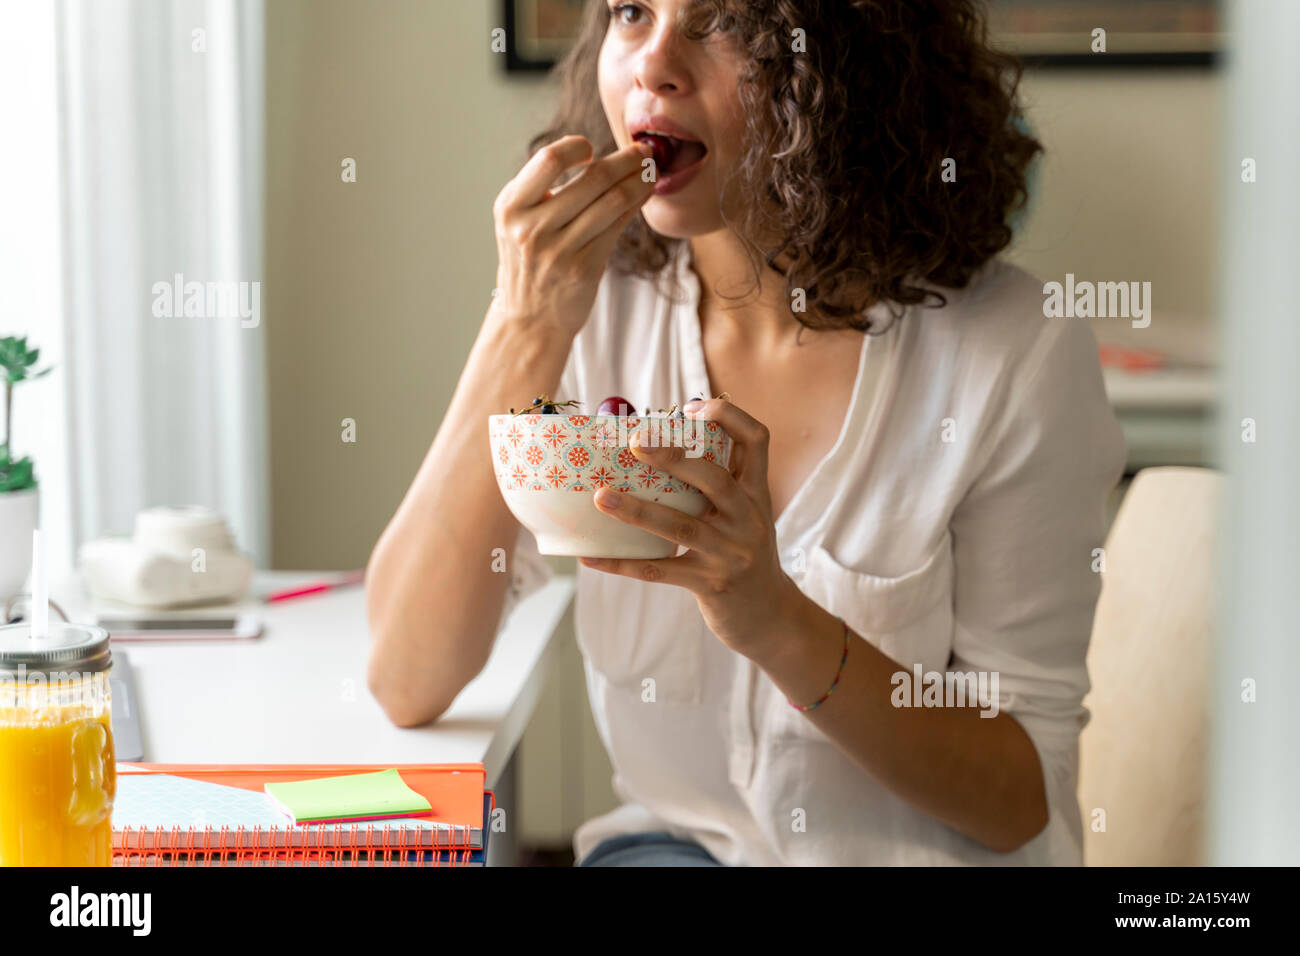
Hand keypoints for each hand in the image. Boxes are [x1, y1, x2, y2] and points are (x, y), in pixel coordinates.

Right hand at [492, 135, 655, 337]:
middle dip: (626, 159)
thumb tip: (595, 157)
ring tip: (652, 170)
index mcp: (511, 207)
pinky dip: (636, 205)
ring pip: (612, 200)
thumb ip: (542, 190)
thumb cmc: (528, 263)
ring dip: (639, 180)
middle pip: (591, 178)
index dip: (575, 146)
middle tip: (645, 150)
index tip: (591, 149)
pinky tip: (644, 195)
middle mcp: (531, 228)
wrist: (529, 319)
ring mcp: (558, 250)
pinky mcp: (584, 268)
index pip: (548, 160)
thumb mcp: (517, 223)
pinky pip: (618, 225)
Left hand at [578, 397, 804, 657]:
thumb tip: (661, 446)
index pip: (757, 440)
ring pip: (680, 527)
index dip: (728, 415)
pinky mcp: (710, 585)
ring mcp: (730, 554)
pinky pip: (659, 571)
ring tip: (600, 496)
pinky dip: (621, 564)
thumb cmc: (745, 554)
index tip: (691, 407)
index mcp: (757, 493)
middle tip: (635, 443)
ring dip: (636, 510)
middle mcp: (748, 519)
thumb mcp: (746, 515)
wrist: (770, 616)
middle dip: (673, 458)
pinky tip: (590, 557)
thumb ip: (719, 485)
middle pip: (715, 479)